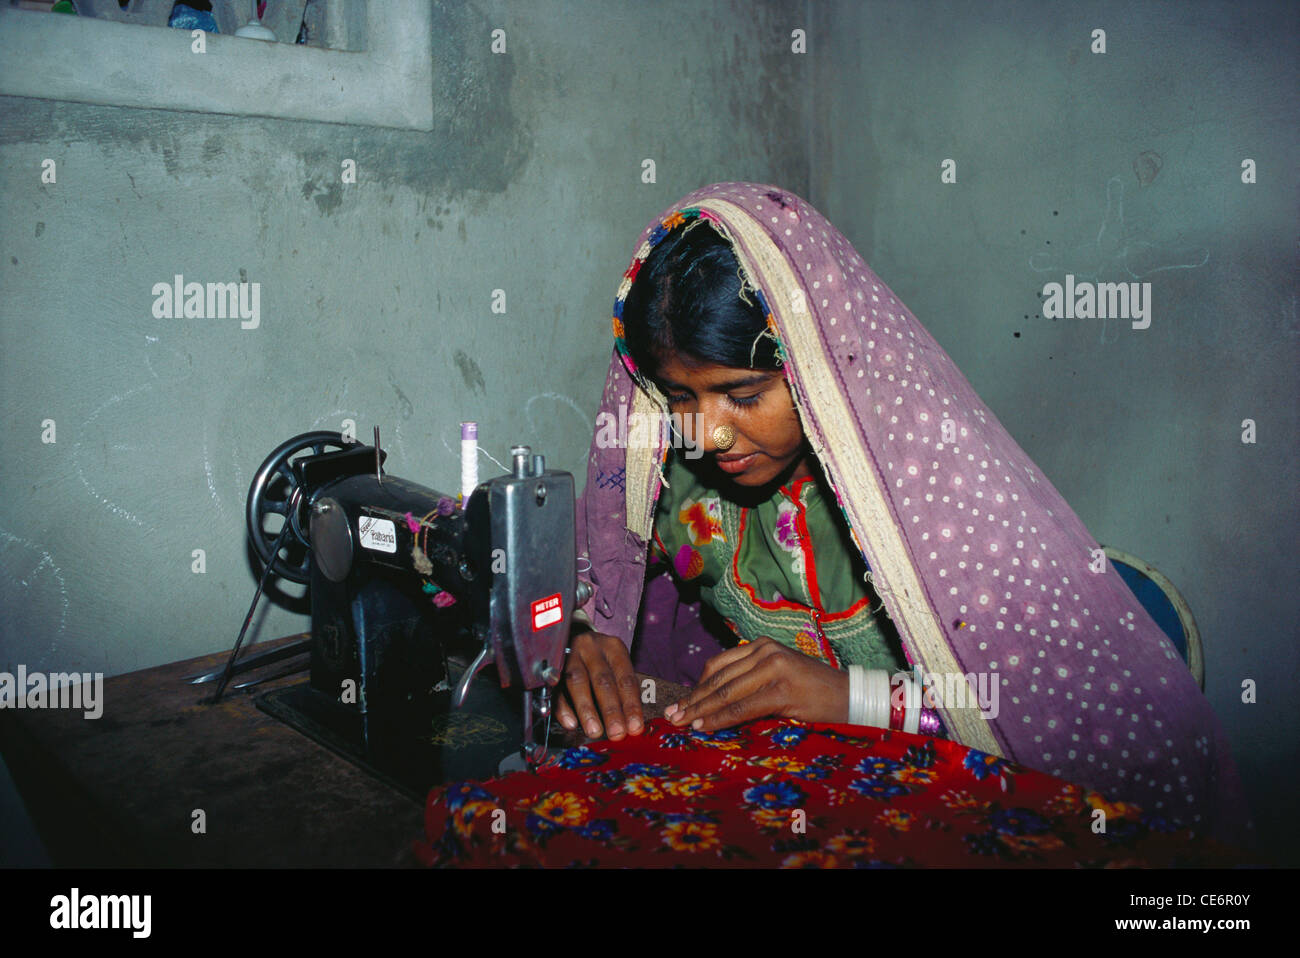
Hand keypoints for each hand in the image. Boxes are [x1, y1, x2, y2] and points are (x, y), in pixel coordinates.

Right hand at [556, 630, 643, 741]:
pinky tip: (571, 723)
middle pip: (603, 680)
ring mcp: (570, 655)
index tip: (634, 727)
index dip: (631, 704)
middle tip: (616, 732)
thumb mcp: (615, 666)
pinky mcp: (552, 666)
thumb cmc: (598, 659)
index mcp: (613, 648)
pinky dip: (563, 708)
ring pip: (578, 682)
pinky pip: (556, 688)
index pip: (625, 678)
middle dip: (610, 710)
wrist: (570, 638)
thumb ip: (621, 692)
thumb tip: (630, 725)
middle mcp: (592, 648)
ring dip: (587, 710)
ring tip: (594, 731)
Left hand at [664, 636, 848, 731]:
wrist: (850, 696)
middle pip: (718, 678)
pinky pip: (742, 707)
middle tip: (672, 716)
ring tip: (683, 723)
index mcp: (761, 645)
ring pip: (726, 692)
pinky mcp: (782, 687)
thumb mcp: (777, 679)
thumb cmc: (812, 692)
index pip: (718, 666)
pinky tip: (706, 726)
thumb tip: (711, 703)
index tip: (679, 704)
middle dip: (693, 700)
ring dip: (701, 710)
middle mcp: (765, 650)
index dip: (696, 686)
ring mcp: (774, 666)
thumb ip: (749, 683)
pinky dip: (720, 718)